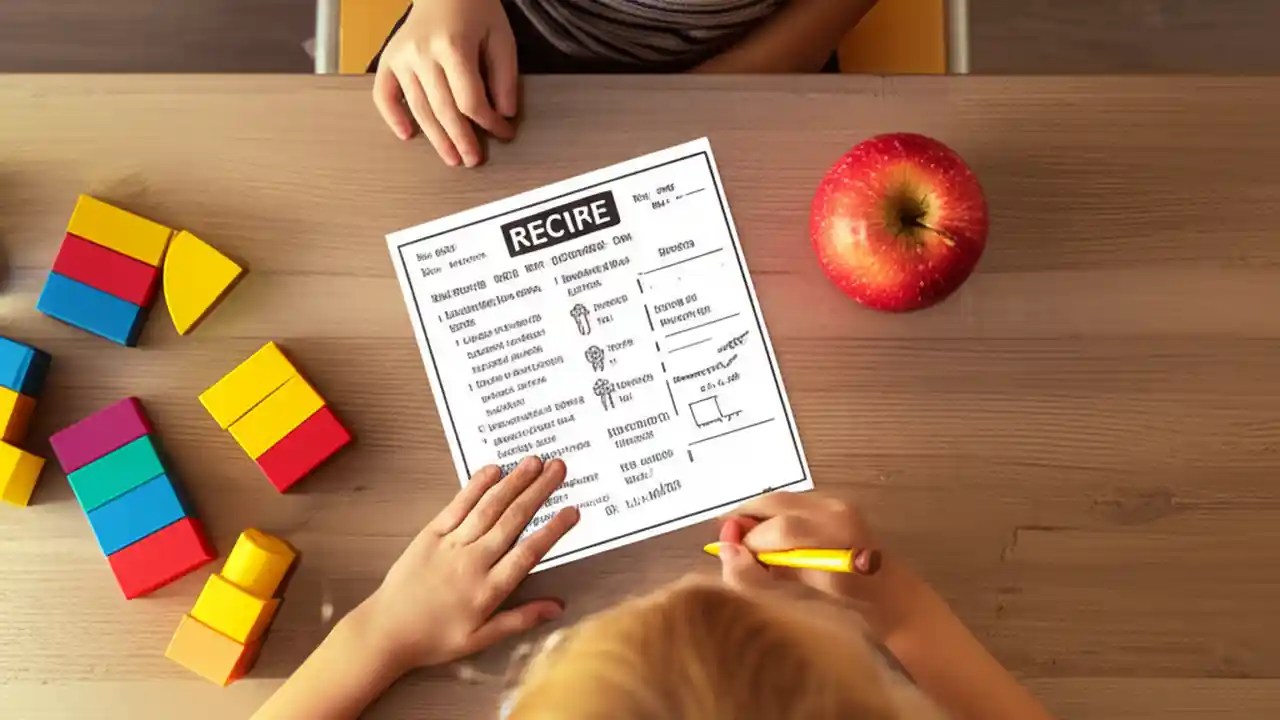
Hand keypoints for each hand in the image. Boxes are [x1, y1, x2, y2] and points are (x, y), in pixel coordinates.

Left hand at [355, 457, 578, 669]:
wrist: (385, 631)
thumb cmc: (434, 639)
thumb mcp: (480, 639)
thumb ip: (520, 619)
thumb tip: (557, 607)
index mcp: (488, 590)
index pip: (527, 553)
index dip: (552, 531)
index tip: (572, 511)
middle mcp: (472, 562)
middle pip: (512, 520)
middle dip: (538, 492)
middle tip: (559, 468)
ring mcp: (450, 544)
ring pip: (488, 507)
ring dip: (513, 482)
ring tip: (533, 462)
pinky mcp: (430, 534)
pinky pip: (457, 506)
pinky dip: (476, 486)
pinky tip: (493, 470)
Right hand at [373, 0, 517, 166]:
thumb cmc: (475, 10)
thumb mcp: (501, 37)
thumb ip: (505, 76)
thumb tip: (504, 114)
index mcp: (453, 46)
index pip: (471, 100)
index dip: (489, 123)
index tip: (504, 132)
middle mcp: (422, 53)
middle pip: (443, 110)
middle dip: (462, 140)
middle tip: (474, 160)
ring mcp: (402, 58)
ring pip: (419, 108)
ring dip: (436, 138)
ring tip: (452, 158)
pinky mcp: (388, 59)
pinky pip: (384, 94)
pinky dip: (393, 117)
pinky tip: (407, 135)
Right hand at [717, 492, 923, 636]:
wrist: (888, 594)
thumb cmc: (847, 604)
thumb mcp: (802, 597)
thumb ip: (761, 576)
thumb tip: (726, 553)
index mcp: (836, 539)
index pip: (782, 530)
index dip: (750, 540)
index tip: (730, 554)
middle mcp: (837, 513)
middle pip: (777, 503)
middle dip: (745, 517)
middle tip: (726, 538)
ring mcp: (837, 503)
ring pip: (781, 499)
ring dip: (757, 513)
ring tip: (743, 536)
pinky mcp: (833, 502)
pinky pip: (791, 501)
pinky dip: (771, 513)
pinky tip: (765, 533)